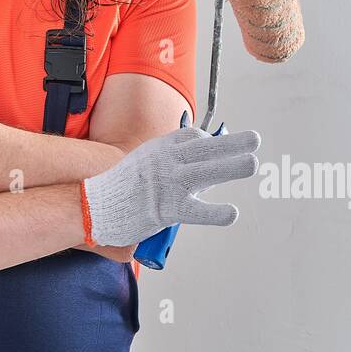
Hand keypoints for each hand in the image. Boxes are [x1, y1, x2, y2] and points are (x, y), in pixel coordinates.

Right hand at [82, 126, 260, 247]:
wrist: (96, 206)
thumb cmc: (123, 187)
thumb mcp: (147, 163)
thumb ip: (176, 163)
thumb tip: (208, 169)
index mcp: (160, 148)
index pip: (193, 138)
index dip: (212, 142)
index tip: (223, 147)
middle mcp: (165, 162)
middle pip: (204, 148)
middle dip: (231, 143)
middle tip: (254, 140)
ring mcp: (166, 184)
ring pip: (204, 171)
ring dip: (230, 166)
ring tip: (252, 164)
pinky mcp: (165, 209)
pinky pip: (195, 210)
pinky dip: (215, 212)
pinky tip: (232, 214)